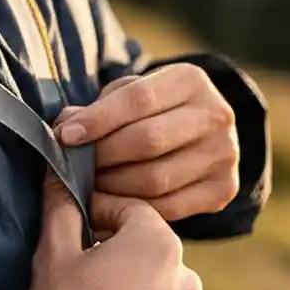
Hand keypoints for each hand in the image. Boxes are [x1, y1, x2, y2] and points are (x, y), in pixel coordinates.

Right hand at [26, 173, 202, 289]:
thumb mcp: (53, 251)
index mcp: (160, 247)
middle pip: (152, 258)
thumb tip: (57, 175)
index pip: (133, 212)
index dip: (101, 214)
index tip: (77, 228)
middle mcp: (186, 286)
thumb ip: (61, 206)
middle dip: (122, 259)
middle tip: (83, 274)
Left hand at [56, 65, 240, 221]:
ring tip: (88, 186)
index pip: (139, 100)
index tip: (66, 136)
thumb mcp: (129, 94)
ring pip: (156, 179)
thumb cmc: (151, 110)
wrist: (197, 133)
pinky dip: (133, 209)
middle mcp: (216, 115)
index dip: (99, 119)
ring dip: (113, 187)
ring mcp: (224, 154)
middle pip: (148, 141)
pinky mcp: (224, 189)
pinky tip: (111, 206)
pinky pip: (169, 207)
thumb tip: (65, 129)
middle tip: (74, 168)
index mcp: (191, 80)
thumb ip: (99, 108)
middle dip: (103, 156)